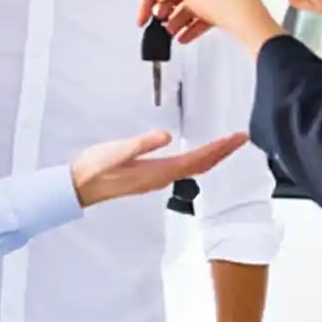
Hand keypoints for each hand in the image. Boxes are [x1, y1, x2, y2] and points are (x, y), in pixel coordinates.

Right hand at [70, 129, 247, 207]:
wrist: (80, 185)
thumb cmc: (96, 168)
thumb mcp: (117, 152)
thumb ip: (141, 144)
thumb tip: (166, 136)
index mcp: (158, 172)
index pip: (197, 159)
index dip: (219, 149)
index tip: (237, 138)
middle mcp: (162, 177)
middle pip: (201, 165)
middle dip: (223, 152)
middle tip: (241, 138)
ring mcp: (157, 178)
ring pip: (194, 167)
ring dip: (213, 156)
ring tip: (227, 144)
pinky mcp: (151, 175)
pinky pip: (183, 167)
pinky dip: (198, 158)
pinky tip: (199, 153)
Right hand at [137, 0, 284, 52]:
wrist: (252, 22)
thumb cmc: (224, 0)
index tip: (145, 12)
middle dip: (165, 6)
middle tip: (157, 20)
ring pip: (192, 2)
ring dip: (177, 18)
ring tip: (170, 32)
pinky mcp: (231, 5)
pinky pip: (207, 12)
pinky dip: (193, 24)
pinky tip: (184, 37)